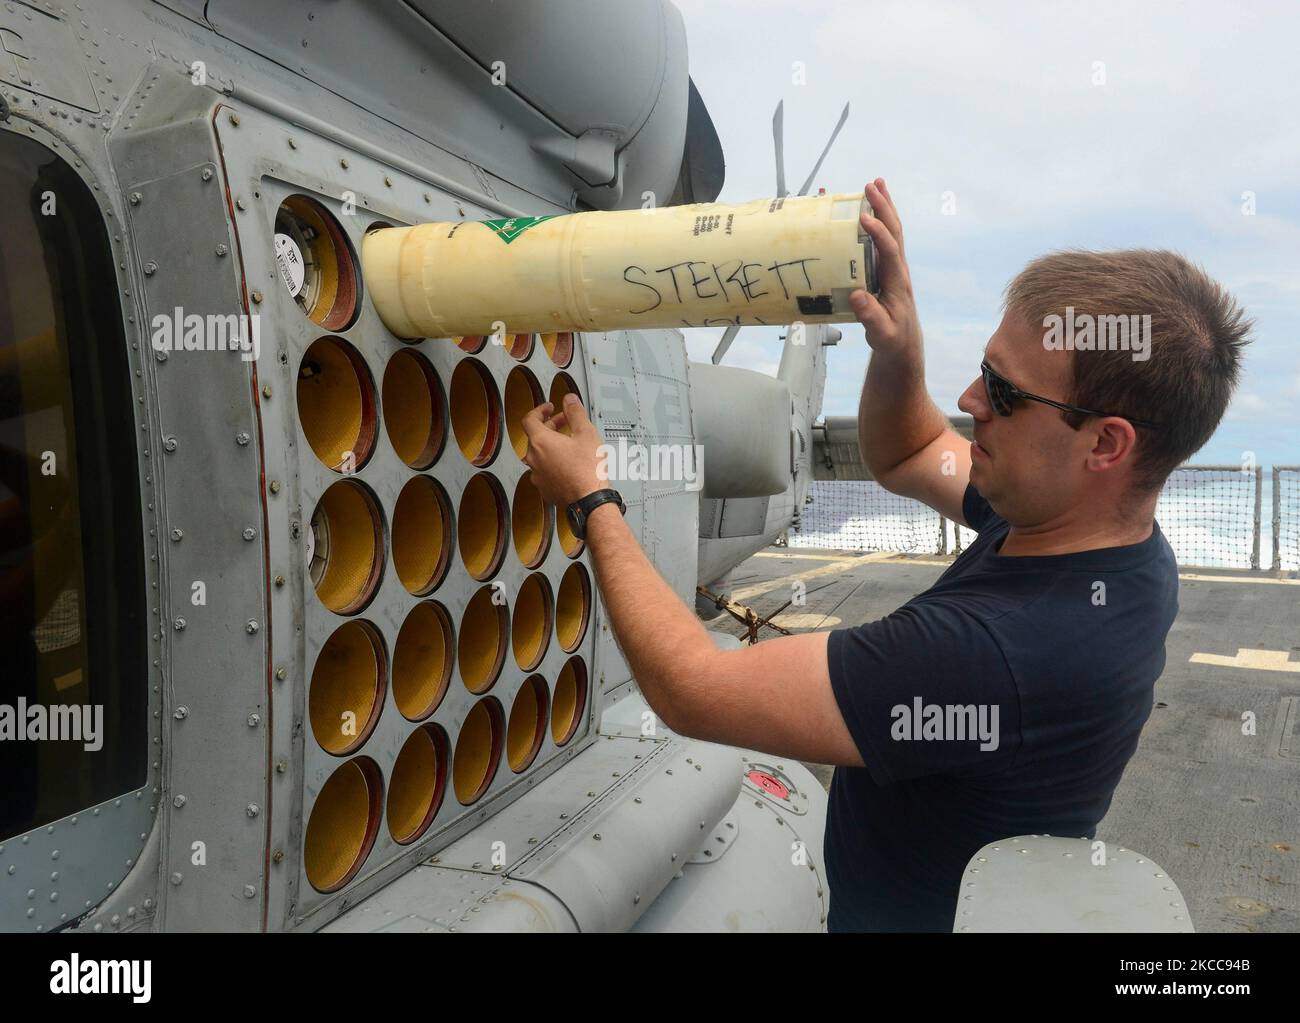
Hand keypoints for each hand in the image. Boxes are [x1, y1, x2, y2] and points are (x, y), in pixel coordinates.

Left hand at [520, 393, 604, 507]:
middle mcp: (534, 459)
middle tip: (565, 423)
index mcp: (540, 442)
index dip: (539, 410)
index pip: (529, 419)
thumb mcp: (586, 433)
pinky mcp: (544, 488)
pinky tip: (568, 464)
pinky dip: (553, 463)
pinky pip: (544, 471)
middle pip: (535, 436)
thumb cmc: (588, 471)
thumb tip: (569, 400)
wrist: (590, 500)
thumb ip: (575, 412)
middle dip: (550, 427)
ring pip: (539, 455)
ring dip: (551, 446)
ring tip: (568, 444)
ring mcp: (537, 475)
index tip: (548, 408)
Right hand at [849, 178, 921, 356]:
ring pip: (892, 231)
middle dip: (884, 208)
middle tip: (871, 186)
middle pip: (894, 231)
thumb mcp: (881, 333)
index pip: (889, 251)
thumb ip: (871, 316)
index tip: (864, 218)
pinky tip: (868, 210)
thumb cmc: (890, 338)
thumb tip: (858, 295)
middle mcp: (897, 269)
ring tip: (876, 185)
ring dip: (885, 207)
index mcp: (896, 282)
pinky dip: (878, 221)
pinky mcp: (886, 269)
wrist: (901, 342)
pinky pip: (883, 240)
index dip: (878, 233)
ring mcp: (893, 267)